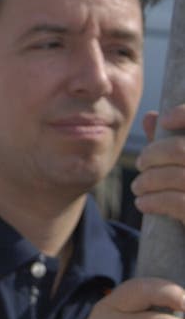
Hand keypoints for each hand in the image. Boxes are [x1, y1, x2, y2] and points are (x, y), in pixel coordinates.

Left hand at [132, 104, 184, 220]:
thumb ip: (171, 142)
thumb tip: (150, 118)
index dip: (183, 113)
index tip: (164, 121)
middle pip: (182, 149)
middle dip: (154, 154)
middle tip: (140, 164)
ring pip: (178, 176)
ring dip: (149, 180)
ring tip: (137, 187)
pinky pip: (178, 203)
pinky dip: (155, 201)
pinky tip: (143, 204)